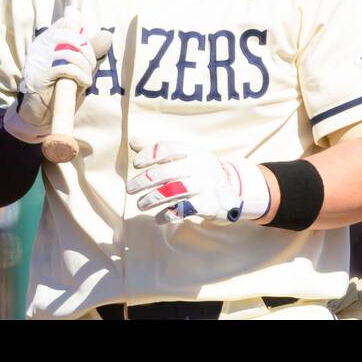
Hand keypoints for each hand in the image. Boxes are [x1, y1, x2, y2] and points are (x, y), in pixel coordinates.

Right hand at [4, 8, 111, 143]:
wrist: (39, 115)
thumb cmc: (59, 88)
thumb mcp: (76, 65)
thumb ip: (88, 49)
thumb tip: (106, 34)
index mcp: (46, 40)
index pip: (68, 24)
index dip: (82, 37)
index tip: (85, 53)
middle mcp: (39, 46)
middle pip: (72, 37)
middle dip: (88, 53)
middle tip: (90, 68)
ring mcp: (37, 60)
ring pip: (71, 53)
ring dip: (85, 68)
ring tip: (86, 79)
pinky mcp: (39, 76)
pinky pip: (67, 69)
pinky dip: (81, 76)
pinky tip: (83, 84)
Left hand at [127, 140, 268, 225]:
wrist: (232, 190)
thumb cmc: (200, 171)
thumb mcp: (186, 156)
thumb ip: (160, 150)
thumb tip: (133, 143)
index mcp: (191, 152)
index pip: (166, 149)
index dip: (149, 155)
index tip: (137, 164)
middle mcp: (197, 167)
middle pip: (164, 173)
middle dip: (142, 182)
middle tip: (129, 189)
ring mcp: (203, 186)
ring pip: (171, 192)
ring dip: (151, 199)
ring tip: (140, 204)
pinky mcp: (207, 205)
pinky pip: (183, 209)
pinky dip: (168, 214)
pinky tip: (159, 218)